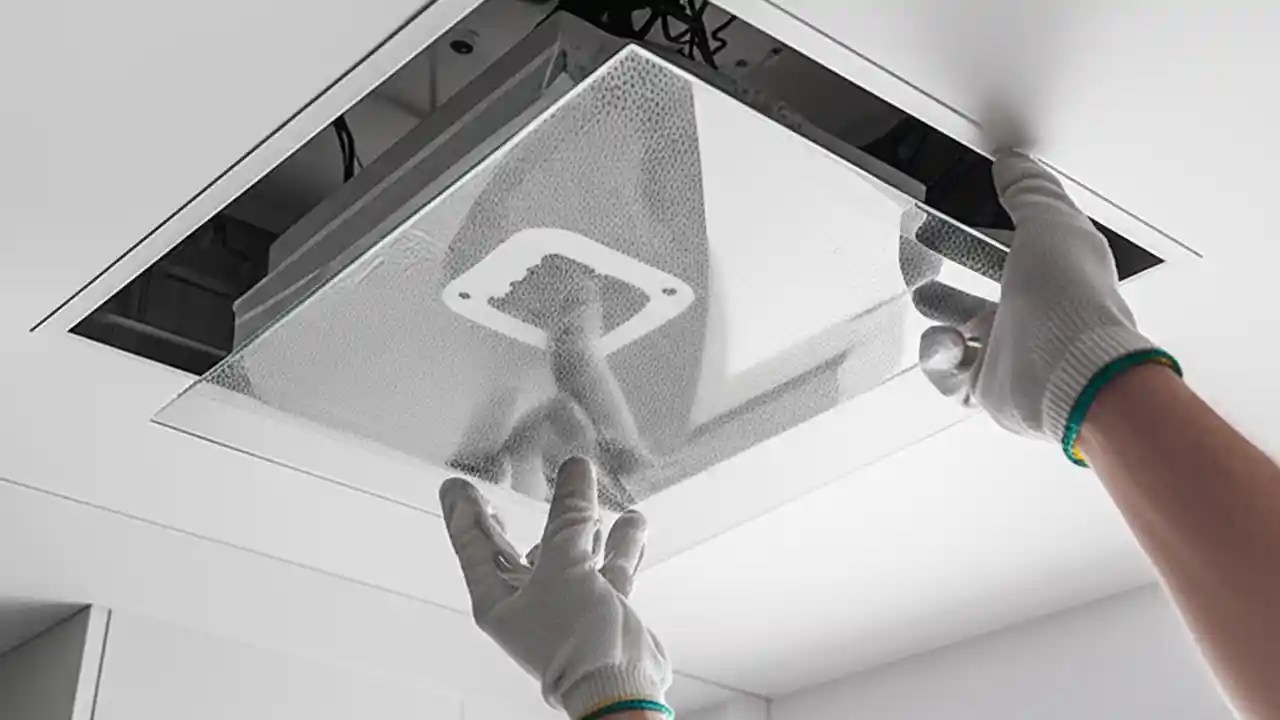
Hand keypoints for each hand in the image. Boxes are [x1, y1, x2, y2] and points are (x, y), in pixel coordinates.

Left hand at [439, 458, 670, 718]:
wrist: (620, 687)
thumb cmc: (575, 643)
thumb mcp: (564, 565)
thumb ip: (569, 515)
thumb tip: (575, 469)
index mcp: (498, 598)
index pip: (472, 545)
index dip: (462, 512)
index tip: (454, 486)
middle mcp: (527, 601)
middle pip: (512, 548)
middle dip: (509, 516)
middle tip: (497, 486)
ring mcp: (564, 605)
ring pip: (566, 553)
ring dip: (578, 524)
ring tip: (583, 489)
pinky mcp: (600, 609)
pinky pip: (608, 568)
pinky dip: (620, 544)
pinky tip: (631, 521)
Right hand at [918, 151, 1169, 460]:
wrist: (1069, 369)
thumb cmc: (1071, 299)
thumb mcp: (1051, 222)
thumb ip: (1029, 190)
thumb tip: (1013, 162)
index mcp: (1049, 278)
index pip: (1010, 254)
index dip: (980, 237)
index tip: (952, 221)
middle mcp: (1030, 318)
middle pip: (979, 296)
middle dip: (948, 281)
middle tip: (921, 265)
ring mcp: (1008, 354)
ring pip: (960, 336)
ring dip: (939, 319)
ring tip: (925, 299)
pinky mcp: (986, 389)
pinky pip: (947, 374)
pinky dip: (938, 357)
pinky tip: (946, 342)